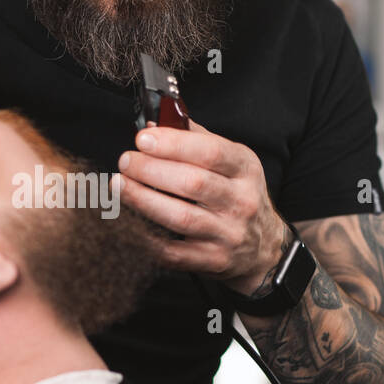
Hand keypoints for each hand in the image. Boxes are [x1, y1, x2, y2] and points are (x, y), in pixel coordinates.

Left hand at [117, 121, 289, 291]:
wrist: (264, 247)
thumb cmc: (239, 196)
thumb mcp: (234, 162)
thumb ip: (197, 140)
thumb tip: (157, 124)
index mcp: (245, 169)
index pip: (211, 152)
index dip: (173, 144)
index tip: (142, 139)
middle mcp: (241, 201)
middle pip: (192, 183)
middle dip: (151, 170)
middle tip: (126, 162)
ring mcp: (228, 233)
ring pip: (181, 217)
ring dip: (143, 200)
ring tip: (119, 186)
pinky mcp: (214, 260)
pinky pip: (174, 252)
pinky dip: (148, 239)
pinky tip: (130, 223)